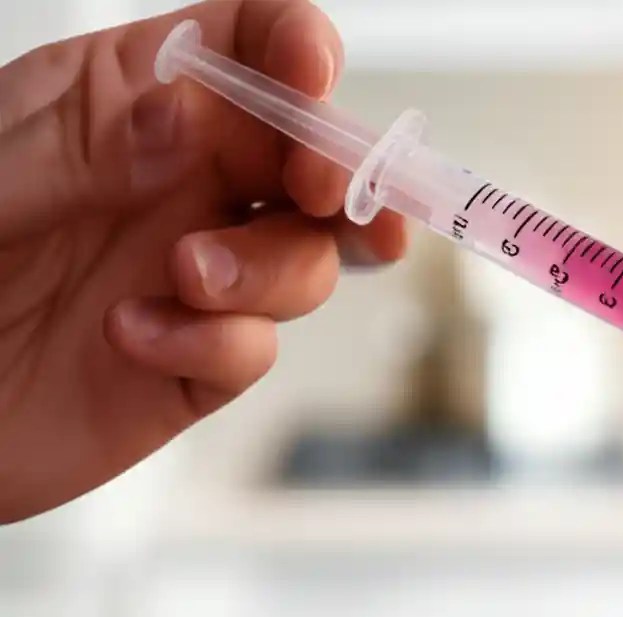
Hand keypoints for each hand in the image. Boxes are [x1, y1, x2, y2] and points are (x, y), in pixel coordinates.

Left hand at [0, 0, 405, 521]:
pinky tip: (135, 339)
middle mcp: (177, 183)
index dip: (294, 47)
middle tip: (322, 193)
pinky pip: (253, 347)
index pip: (242, 46)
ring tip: (187, 279)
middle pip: (309, 158)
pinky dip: (216, 344)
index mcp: (122, 105)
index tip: (311, 75)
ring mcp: (195, 274)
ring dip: (270, 268)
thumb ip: (80, 150)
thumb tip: (184, 118)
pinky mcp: (194, 361)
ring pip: (306, 257)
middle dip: (339, 172)